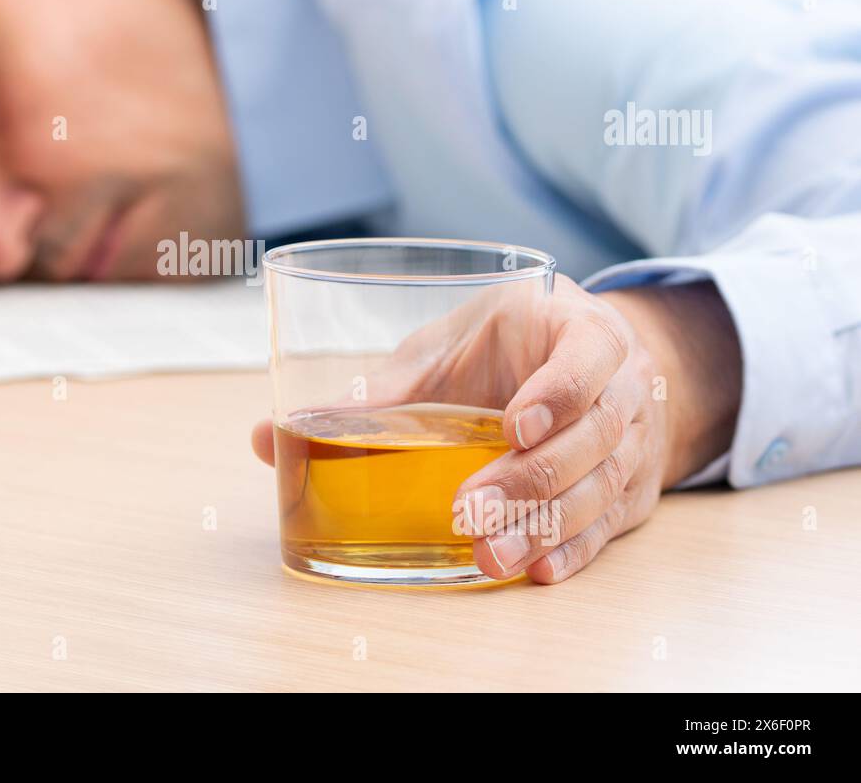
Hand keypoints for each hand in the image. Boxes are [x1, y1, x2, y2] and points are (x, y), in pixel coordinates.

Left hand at [251, 275, 740, 583]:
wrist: (595, 366)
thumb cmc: (507, 345)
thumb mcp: (451, 345)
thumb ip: (381, 388)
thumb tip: (270, 437)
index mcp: (580, 332)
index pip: (585, 358)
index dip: (556, 392)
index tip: (513, 425)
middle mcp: (622, 388)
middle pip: (590, 438)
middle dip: (528, 478)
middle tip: (468, 508)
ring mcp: (633, 444)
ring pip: (597, 489)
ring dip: (543, 525)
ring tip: (488, 555)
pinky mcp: (626, 494)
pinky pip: (605, 526)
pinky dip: (571, 550)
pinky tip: (536, 571)